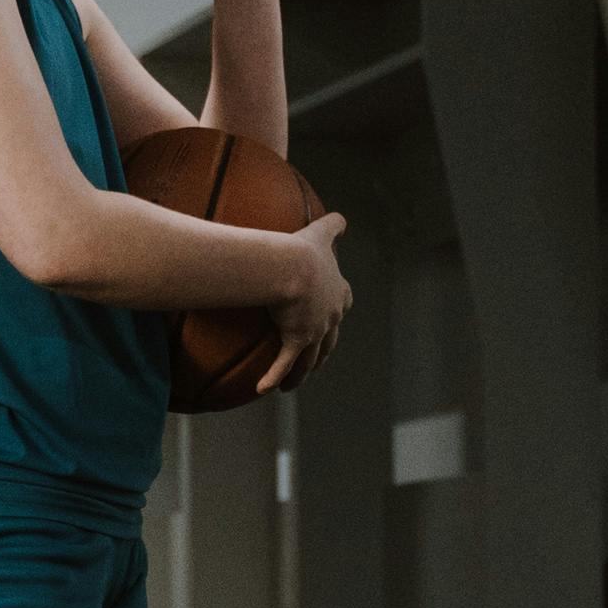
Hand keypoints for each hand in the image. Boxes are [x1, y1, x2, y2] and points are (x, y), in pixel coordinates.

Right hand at [259, 211, 351, 394]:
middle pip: (330, 339)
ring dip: (301, 374)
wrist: (292, 267)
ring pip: (310, 360)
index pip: (344, 302)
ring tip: (292, 385)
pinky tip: (263, 390)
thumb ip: (333, 225)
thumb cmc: (304, 250)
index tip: (339, 311)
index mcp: (337, 292)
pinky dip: (274, 378)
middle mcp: (330, 316)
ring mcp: (315, 331)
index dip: (340, 307)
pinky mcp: (296, 341)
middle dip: (324, 351)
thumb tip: (342, 217)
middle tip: (318, 360)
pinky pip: (284, 365)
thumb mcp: (320, 233)